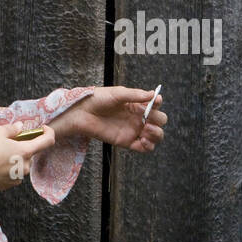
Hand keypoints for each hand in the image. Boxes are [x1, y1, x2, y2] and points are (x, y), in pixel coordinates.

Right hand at [0, 121, 56, 191]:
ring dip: (15, 158)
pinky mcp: (9, 185)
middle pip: (31, 153)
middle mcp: (25, 166)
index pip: (48, 141)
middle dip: (23, 146)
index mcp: (26, 151)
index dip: (48, 132)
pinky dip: (9, 168)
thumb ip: (12, 129)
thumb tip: (20, 127)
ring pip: (21, 163)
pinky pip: (14, 174)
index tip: (42, 128)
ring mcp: (18, 177)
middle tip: (7, 142)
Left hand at [51, 85, 166, 151]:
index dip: (158, 104)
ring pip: (155, 136)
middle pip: (160, 121)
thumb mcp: (118, 93)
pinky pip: (144, 148)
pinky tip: (143, 140)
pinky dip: (148, 146)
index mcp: (137, 104)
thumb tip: (154, 94)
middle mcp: (138, 117)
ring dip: (157, 134)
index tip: (154, 102)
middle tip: (147, 119)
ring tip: (146, 130)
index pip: (156, 105)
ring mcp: (133, 130)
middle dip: (158, 120)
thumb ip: (135, 95)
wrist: (82, 113)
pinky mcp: (126, 142)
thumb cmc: (98, 99)